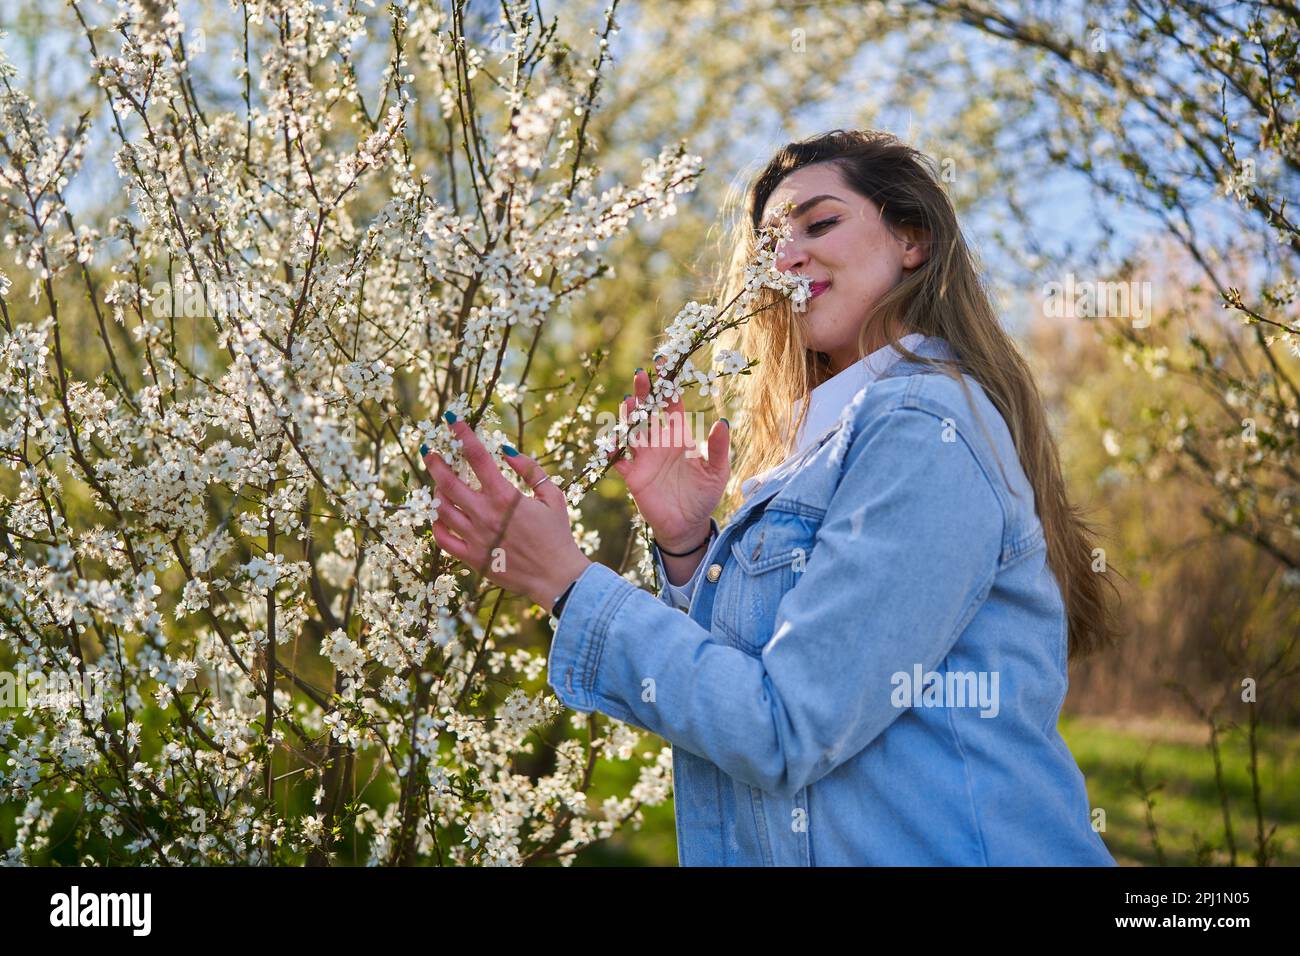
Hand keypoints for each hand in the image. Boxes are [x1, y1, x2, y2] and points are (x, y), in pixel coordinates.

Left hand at [421, 416, 591, 610]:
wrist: (557, 577)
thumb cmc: (558, 534)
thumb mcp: (552, 496)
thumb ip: (530, 469)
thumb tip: (506, 450)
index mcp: (505, 496)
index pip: (476, 456)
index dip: (462, 433)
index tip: (450, 419)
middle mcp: (485, 515)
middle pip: (447, 482)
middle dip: (435, 462)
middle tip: (429, 451)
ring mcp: (475, 538)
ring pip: (441, 509)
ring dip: (435, 492)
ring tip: (438, 484)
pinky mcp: (472, 558)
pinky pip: (442, 539)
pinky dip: (436, 524)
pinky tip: (440, 515)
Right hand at [611, 357, 728, 550]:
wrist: (689, 524)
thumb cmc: (704, 494)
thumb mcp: (717, 471)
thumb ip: (718, 448)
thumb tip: (724, 422)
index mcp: (678, 436)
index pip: (671, 405)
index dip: (668, 387)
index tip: (664, 366)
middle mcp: (658, 442)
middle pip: (647, 412)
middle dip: (643, 394)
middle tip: (641, 375)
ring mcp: (644, 458)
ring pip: (631, 431)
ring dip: (628, 417)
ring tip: (629, 403)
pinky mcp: (634, 476)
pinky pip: (619, 461)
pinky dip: (612, 452)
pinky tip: (610, 445)